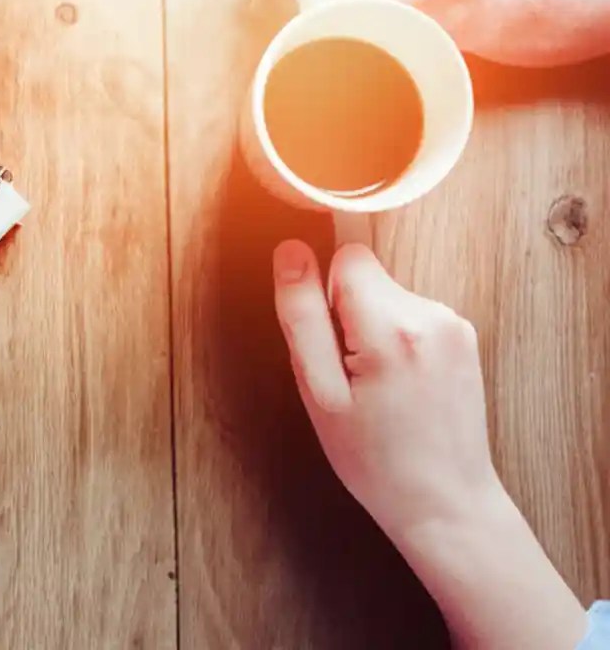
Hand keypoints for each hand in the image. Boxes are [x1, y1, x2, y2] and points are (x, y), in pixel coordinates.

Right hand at [271, 241, 500, 536]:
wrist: (444, 502)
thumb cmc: (376, 460)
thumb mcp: (320, 393)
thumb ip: (302, 316)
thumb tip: (290, 252)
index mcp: (393, 328)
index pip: (347, 256)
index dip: (324, 296)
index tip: (330, 344)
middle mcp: (433, 315)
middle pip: (366, 277)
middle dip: (346, 316)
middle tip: (348, 376)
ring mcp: (455, 325)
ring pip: (387, 295)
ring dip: (371, 329)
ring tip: (376, 388)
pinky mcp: (464, 337)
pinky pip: (410, 314)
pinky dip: (395, 340)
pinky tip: (398, 386)